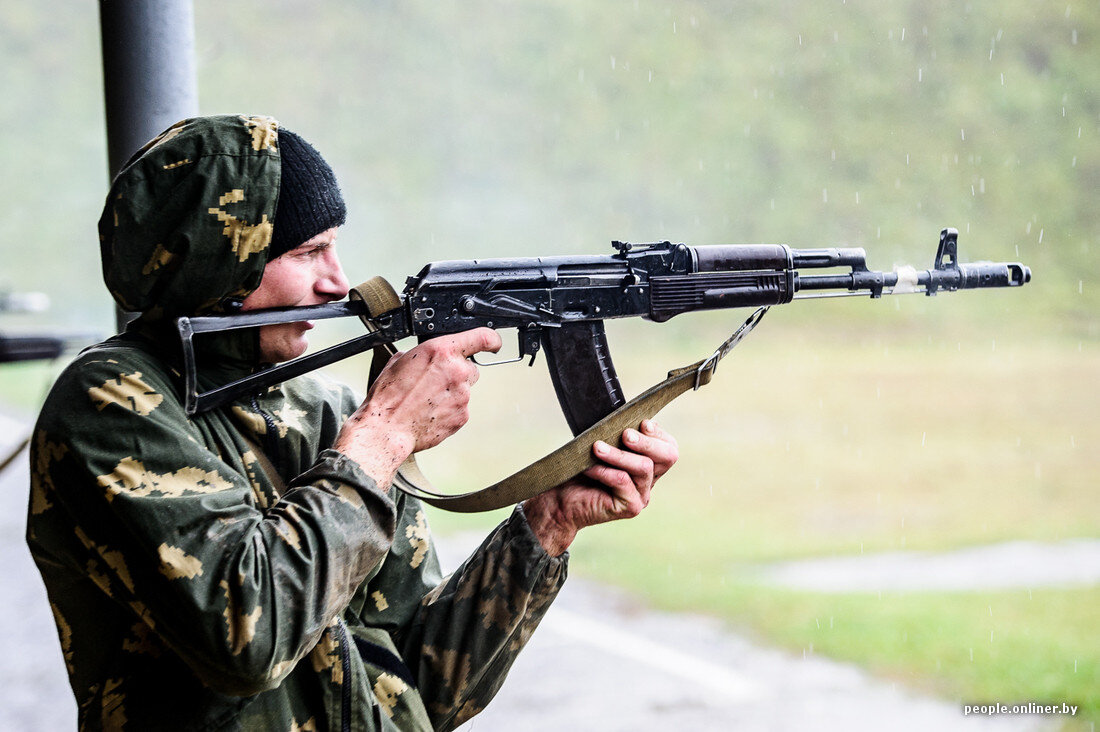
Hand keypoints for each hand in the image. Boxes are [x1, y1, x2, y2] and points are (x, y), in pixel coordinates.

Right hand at [334, 328, 501, 485]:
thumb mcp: (399, 361)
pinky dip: (449, 410)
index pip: (482, 338)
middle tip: (435, 383)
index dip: (491, 339)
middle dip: (456, 374)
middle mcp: (456, 371)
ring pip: (465, 390)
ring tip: (427, 400)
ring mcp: (462, 395)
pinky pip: (461, 409)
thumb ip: (421, 355)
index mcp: (442, 351)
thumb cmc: (389, 397)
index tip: (493, 343)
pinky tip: (431, 412)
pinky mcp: (462, 416)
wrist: (387, 429)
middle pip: (470, 368)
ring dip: (451, 393)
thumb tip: (426, 357)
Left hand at [523, 420, 678, 555]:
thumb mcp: (602, 445)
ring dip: (619, 454)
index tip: (642, 422)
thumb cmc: (579, 470)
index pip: (669, 447)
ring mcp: (642, 495)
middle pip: (668, 457)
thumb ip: (618, 434)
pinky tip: (589, 466)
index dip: (658, 434)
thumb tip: (628, 414)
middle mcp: (649, 481)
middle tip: (626, 435)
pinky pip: (623, 481)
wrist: (560, 501)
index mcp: (648, 464)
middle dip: (648, 442)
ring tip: (597, 447)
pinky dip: (605, 470)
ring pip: (643, 467)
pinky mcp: (630, 507)